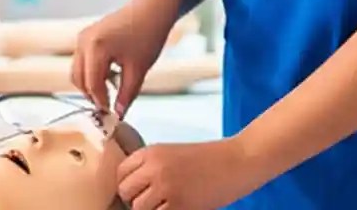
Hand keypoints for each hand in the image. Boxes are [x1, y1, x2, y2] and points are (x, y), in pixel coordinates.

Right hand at [71, 0, 178, 115]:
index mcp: (96, 48)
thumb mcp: (138, 70)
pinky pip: (83, 61)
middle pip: (78, 79)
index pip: (92, 85)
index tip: (111, 115)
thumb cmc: (148, 35)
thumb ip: (126, 95)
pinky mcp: (87, 36)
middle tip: (110, 106)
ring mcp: (83, 37)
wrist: (152, 9)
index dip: (101, 102)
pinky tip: (113, 74)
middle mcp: (84, 41)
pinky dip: (93, 72)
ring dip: (91, 84)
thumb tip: (118, 115)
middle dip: (92, 94)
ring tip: (114, 89)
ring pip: (78, 71)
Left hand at [118, 139, 259, 209]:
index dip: (127, 185)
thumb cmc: (207, 159)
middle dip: (134, 199)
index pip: (120, 173)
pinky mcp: (179, 204)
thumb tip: (130, 187)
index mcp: (150, 152)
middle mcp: (154, 167)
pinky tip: (178, 207)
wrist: (237, 161)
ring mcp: (166, 186)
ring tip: (166, 205)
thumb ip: (150, 166)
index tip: (138, 190)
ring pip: (138, 208)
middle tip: (152, 201)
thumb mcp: (171, 154)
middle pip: (125, 191)